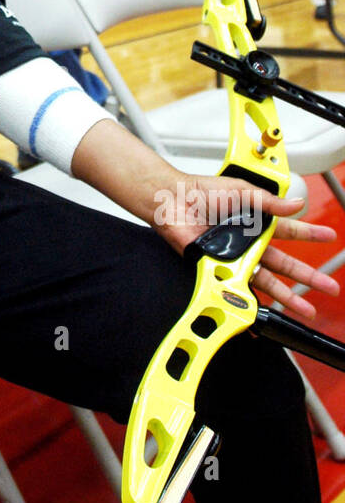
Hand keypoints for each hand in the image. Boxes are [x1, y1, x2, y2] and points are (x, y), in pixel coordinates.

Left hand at [153, 173, 337, 320]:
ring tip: (305, 308)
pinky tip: (262, 311)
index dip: (310, 235)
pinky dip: (249, 300)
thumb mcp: (242, 191)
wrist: (173, 201)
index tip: (329, 237)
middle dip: (307, 276)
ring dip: (286, 295)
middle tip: (328, 286)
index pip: (289, 230)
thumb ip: (269, 202)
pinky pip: (237, 286)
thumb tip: (297, 204)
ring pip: (266, 280)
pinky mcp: (219, 267)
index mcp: (255, 221)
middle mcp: (247, 241)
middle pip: (283, 263)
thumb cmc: (201, 191)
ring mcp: (235, 256)